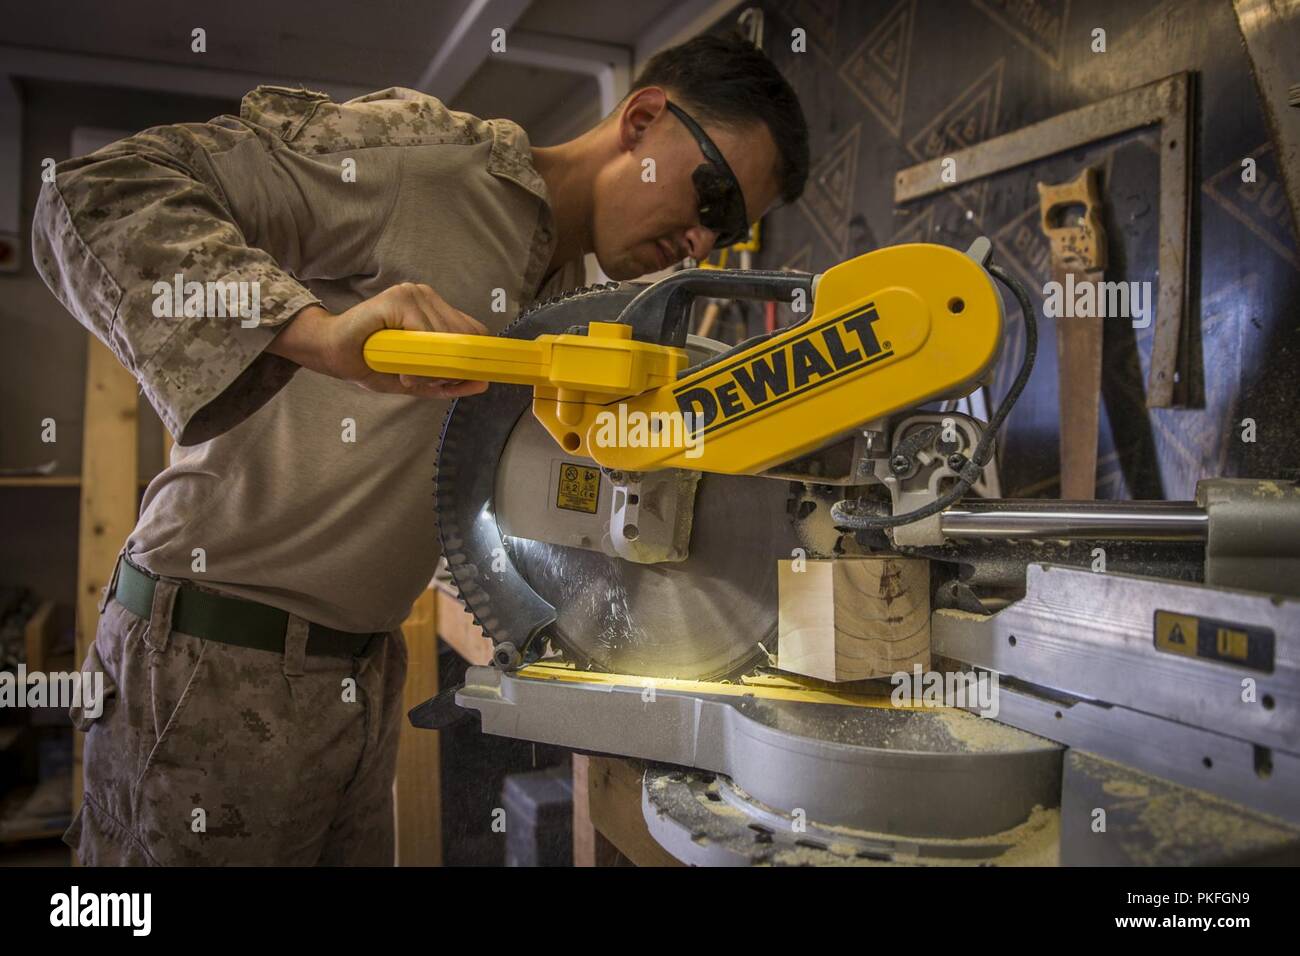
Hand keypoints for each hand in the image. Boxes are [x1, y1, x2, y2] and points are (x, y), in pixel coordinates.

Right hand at [269, 283, 489, 397]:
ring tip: (408, 376)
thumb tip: (482, 384)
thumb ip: (448, 382)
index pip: (473, 331)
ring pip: (447, 337)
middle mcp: (428, 297)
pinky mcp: (399, 298)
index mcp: (435, 310)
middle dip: (451, 367)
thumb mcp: (418, 378)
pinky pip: (425, 335)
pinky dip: (418, 361)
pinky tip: (402, 371)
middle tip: (425, 381)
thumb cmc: (372, 362)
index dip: (470, 358)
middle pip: (465, 335)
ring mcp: (413, 294)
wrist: (330, 353)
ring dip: (432, 367)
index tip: (458, 379)